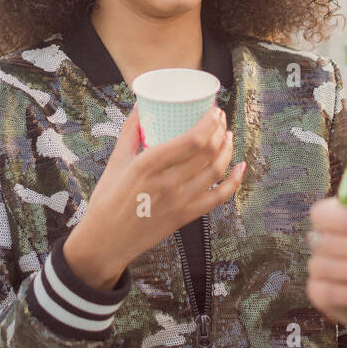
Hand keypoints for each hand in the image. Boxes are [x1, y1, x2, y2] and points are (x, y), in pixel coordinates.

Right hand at [63, 104, 244, 289]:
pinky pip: (218, 198)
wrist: (105, 241)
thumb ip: (129, 132)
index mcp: (148, 164)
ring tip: (228, 137)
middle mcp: (167, 183)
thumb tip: (141, 106)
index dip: (209, 123)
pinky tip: (240, 168)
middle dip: (219, 131)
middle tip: (221, 119)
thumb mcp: (116, 162)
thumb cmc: (107, 200)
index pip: (191, 140)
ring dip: (227, 150)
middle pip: (207, 152)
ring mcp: (179, 202)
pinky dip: (234, 182)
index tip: (213, 110)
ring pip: (215, 171)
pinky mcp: (185, 217)